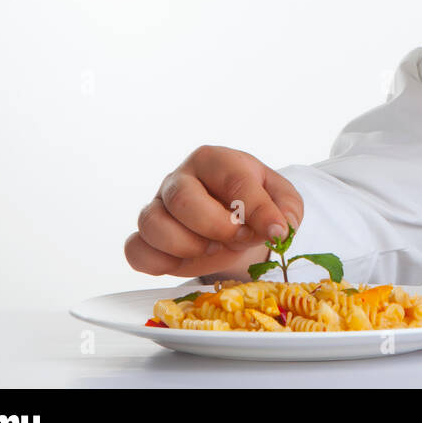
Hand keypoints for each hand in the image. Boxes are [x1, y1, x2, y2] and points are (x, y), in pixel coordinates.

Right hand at [123, 144, 303, 278]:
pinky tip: (186, 260)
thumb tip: (280, 227)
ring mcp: (157, 206)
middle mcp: (180, 178)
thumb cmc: (253, 204)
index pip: (232, 179)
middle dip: (217, 227)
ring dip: (187, 246)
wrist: (232, 222)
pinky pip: (135, 249)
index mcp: (214, 160)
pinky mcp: (145, 236)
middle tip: (238, 238)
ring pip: (152, 224)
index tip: (274, 231)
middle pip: (182, 198)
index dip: (255, 209)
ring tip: (211, 248)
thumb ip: (286, 209)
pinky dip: (159, 262)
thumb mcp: (280, 199)